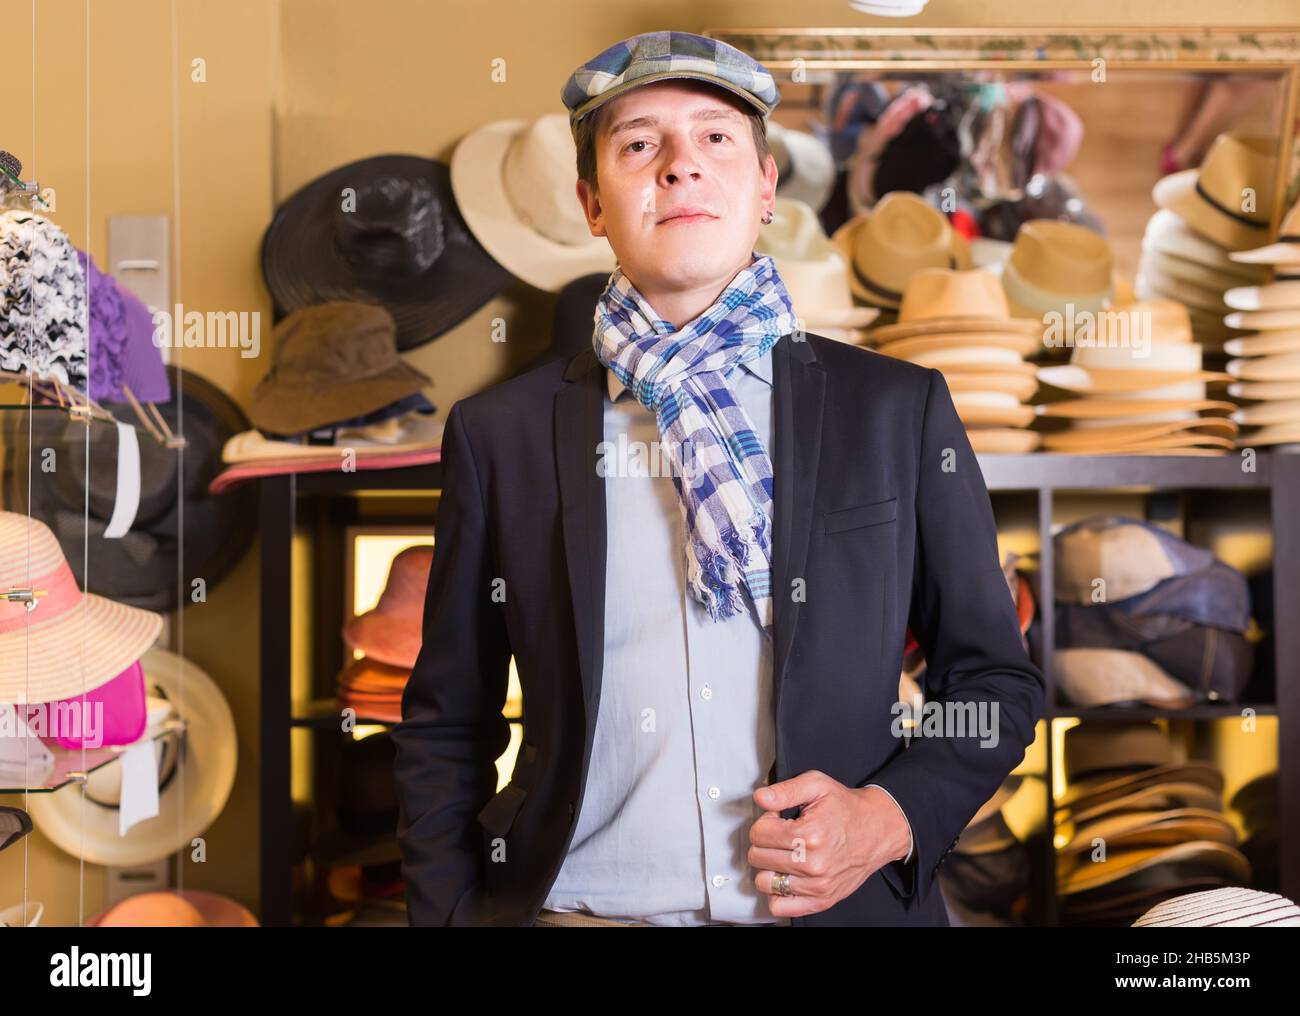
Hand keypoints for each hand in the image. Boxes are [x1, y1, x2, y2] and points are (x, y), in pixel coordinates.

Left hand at [748, 770, 911, 918]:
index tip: (777, 819)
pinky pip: (781, 906)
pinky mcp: (822, 900)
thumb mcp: (817, 785)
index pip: (759, 834)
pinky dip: (777, 892)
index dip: (765, 821)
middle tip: (781, 835)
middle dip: (764, 843)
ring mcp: (817, 885)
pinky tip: (786, 875)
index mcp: (809, 835)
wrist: (877, 830)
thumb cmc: (847, 809)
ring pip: (765, 882)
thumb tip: (761, 798)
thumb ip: (785, 790)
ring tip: (784, 854)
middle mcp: (813, 864)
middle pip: (758, 858)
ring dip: (769, 867)